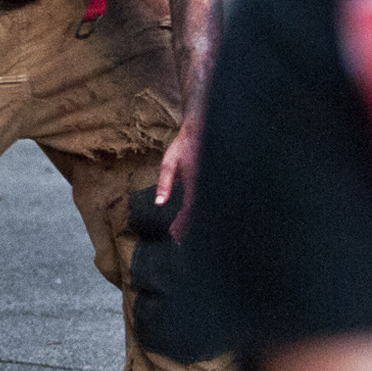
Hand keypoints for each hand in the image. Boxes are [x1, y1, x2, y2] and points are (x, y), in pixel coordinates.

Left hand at [154, 116, 200, 236]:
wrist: (201, 131)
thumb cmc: (183, 147)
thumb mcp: (169, 163)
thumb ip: (164, 184)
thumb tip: (159, 204)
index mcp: (194, 183)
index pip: (189, 210)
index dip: (182, 224)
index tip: (174, 234)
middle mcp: (205, 186)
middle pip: (198, 213)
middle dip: (189, 227)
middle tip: (179, 239)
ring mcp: (210, 184)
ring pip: (204, 208)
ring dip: (194, 220)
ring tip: (184, 232)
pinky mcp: (212, 183)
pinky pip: (206, 201)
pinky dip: (199, 211)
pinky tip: (193, 216)